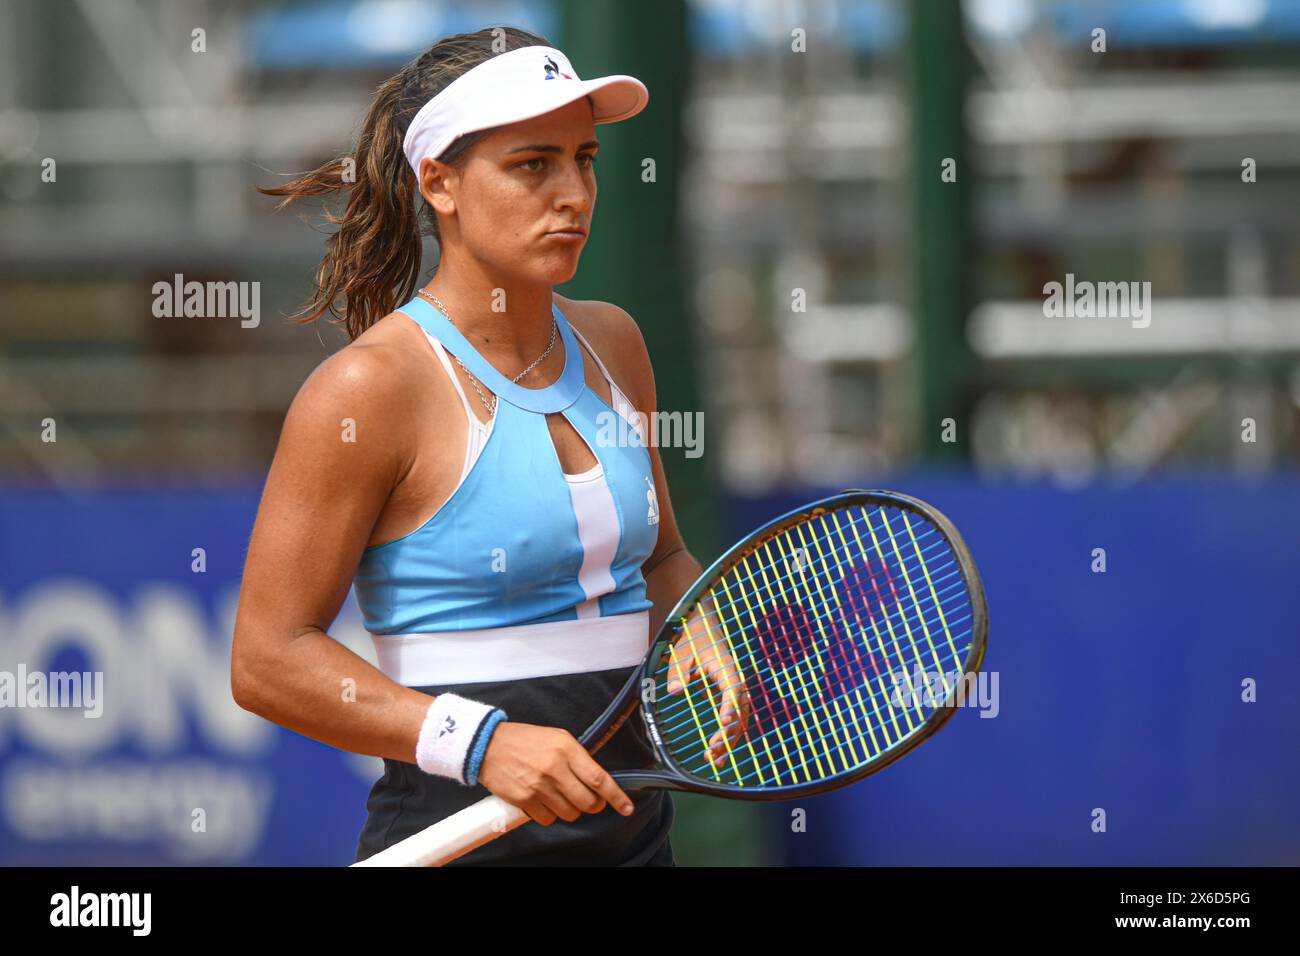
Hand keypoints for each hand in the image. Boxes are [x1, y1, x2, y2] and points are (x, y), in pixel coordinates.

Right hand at [475, 722, 634, 825]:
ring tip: (559, 795)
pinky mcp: (525, 800)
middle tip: (588, 800)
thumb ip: (578, 757)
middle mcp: (555, 768)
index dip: (616, 797)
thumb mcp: (557, 738)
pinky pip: (548, 819)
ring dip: (569, 809)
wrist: (488, 745)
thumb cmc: (525, 740)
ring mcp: (539, 786)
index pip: (599, 778)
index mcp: (567, 749)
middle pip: (587, 802)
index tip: (626, 807)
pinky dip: (549, 814)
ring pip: (570, 813)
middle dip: (592, 805)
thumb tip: (596, 780)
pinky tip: (542, 800)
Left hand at [664, 621, 751, 770]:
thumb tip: (674, 690)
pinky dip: (728, 736)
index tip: (724, 722)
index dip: (731, 706)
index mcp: (726, 667)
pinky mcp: (728, 696)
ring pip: (740, 719)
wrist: (702, 626)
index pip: (733, 689)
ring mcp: (734, 689)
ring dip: (730, 740)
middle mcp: (735, 680)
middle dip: (729, 733)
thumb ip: (678, 671)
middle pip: (740, 711)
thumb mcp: (681, 653)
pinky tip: (718, 753)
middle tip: (712, 751)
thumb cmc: (692, 639)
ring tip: (715, 761)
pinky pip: (734, 719)